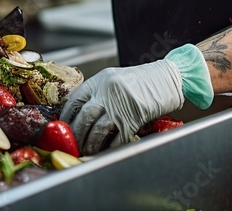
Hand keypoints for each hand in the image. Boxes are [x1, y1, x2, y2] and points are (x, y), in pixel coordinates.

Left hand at [60, 59, 183, 155]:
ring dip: (90, 143)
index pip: (75, 98)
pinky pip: (116, 138)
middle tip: (72, 143)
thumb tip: (81, 114)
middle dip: (76, 133)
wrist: (169, 79)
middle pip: (84, 116)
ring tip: (87, 150)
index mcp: (101, 80)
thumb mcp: (116, 79)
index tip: (62, 125)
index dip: (66, 115)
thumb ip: (99, 93)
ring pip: (97, 129)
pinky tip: (105, 151)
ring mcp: (120, 105)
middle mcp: (108, 91)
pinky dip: (109, 147)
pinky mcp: (133, 119)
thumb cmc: (144, 81)